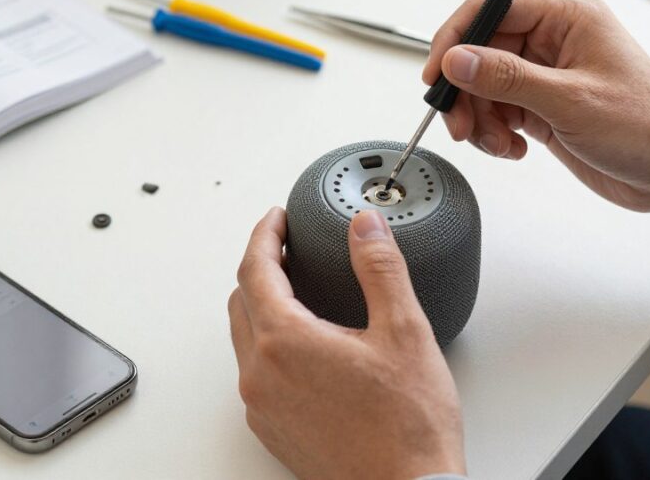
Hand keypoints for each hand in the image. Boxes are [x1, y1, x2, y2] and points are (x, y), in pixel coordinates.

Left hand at [229, 207, 465, 479]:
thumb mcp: (404, 331)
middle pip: (241, 300)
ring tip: (298, 291)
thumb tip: (365, 227)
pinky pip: (256, 372)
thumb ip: (380, 268)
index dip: (265, 234)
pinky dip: (270, 344)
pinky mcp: (272, 430)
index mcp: (285, 342)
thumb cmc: (408, 427)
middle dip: (262, 267)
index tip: (277, 219)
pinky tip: (306, 344)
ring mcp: (262, 407)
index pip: (254, 269)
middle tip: (289, 249)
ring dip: (263, 306)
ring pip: (245, 338)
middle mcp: (261, 375)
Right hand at [426, 0, 649, 241]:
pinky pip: (498, 109)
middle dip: (466, 90)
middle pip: (480, 49)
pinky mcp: (544, 104)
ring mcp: (548, 72)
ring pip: (484, 83)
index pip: (491, 7)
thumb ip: (507, 78)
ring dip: (479, 117)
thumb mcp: (571, 102)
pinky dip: (494, 131)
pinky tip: (514, 148)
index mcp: (568, 16)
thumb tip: (458, 58)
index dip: (456, 38)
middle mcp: (556, 38)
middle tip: (460, 123)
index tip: (438, 74)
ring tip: (497, 143)